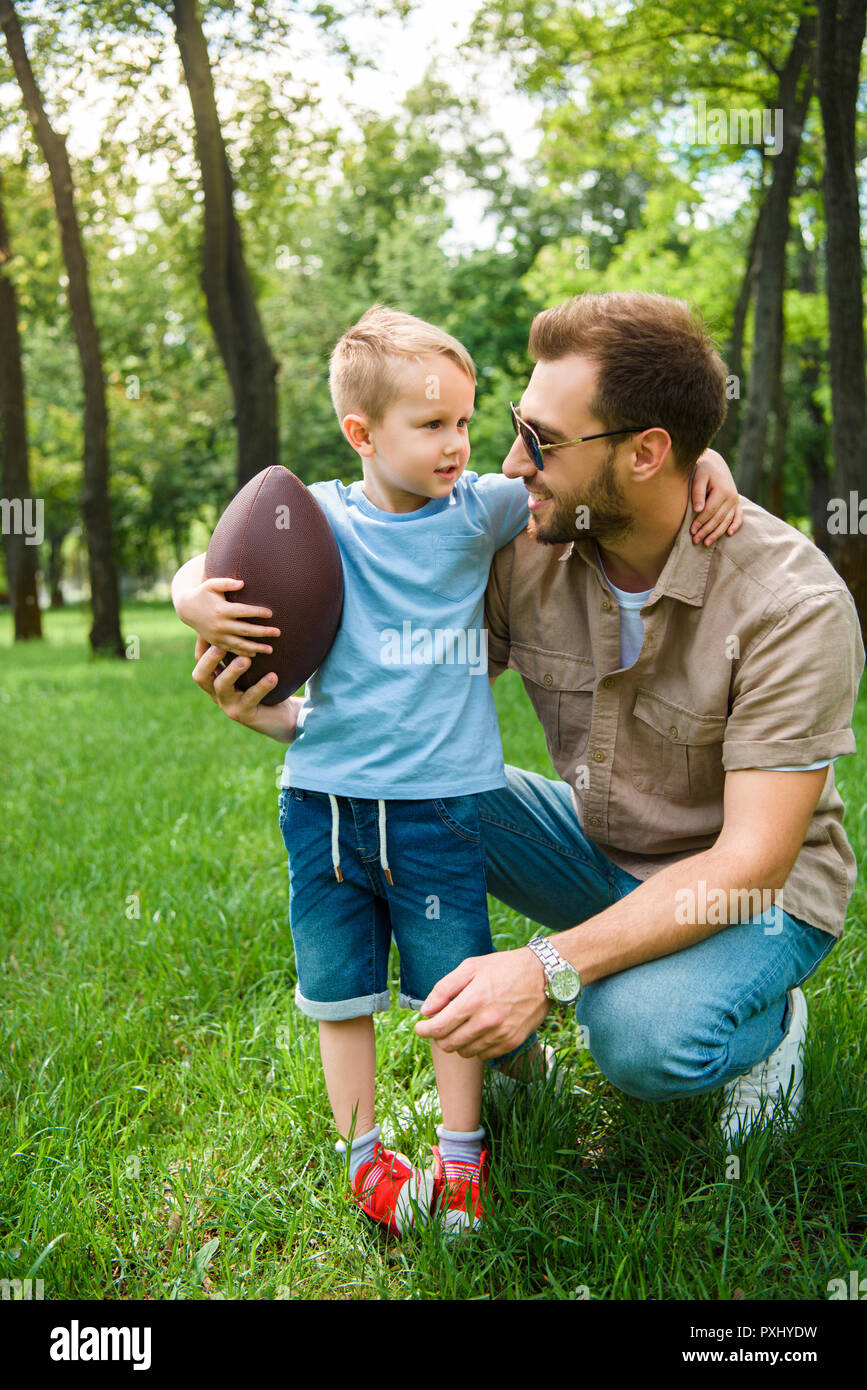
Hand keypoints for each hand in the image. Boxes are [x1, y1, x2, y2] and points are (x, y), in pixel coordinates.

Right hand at [178, 575, 281, 655]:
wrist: (187, 609)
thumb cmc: (203, 593)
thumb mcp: (212, 584)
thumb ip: (227, 583)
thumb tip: (243, 583)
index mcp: (221, 610)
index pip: (243, 612)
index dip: (257, 612)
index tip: (271, 613)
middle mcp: (219, 625)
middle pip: (245, 630)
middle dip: (262, 632)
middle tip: (278, 632)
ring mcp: (217, 636)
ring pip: (240, 644)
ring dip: (256, 647)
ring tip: (271, 649)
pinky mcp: (216, 643)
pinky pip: (231, 650)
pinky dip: (243, 653)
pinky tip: (256, 654)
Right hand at [192, 637, 300, 742]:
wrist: (281, 716)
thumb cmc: (264, 685)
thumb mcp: (252, 666)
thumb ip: (243, 646)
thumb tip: (242, 612)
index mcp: (215, 679)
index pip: (199, 661)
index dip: (202, 645)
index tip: (208, 628)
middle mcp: (217, 693)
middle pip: (201, 676)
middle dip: (209, 659)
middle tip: (221, 645)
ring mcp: (229, 705)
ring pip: (222, 687)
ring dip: (232, 671)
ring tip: (247, 659)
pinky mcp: (245, 715)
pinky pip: (250, 699)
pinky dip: (261, 687)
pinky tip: (273, 676)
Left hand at [413, 947, 548, 1059]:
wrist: (543, 975)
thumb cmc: (504, 967)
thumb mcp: (471, 967)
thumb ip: (444, 989)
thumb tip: (426, 1010)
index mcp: (474, 1000)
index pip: (439, 1028)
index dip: (424, 1030)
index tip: (420, 1027)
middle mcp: (487, 1021)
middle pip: (449, 1044)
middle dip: (438, 1037)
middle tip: (440, 1025)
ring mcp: (501, 1034)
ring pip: (465, 1052)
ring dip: (457, 1042)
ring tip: (461, 1025)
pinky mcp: (512, 1042)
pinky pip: (483, 1055)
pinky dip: (475, 1046)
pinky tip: (478, 1031)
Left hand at [690, 448, 742, 544]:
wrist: (714, 463)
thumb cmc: (703, 470)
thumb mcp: (698, 477)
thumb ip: (698, 492)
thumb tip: (698, 510)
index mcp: (722, 490)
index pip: (710, 511)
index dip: (701, 522)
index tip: (691, 531)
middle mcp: (732, 497)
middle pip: (718, 519)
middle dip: (706, 531)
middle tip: (695, 540)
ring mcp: (735, 500)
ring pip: (726, 521)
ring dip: (717, 533)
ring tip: (706, 543)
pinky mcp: (737, 502)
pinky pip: (738, 516)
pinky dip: (735, 525)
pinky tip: (729, 534)